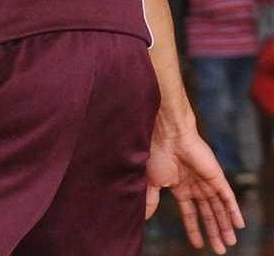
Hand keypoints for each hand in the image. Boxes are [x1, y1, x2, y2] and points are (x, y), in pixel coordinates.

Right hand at [146, 127, 243, 254]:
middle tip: (220, 249)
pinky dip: (234, 211)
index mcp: (180, 187)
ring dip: (225, 226)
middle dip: (214, 231)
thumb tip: (143, 218)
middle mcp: (196, 186)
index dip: (194, 228)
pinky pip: (228, 197)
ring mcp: (207, 182)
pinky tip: (238, 224)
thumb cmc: (157, 155)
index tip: (198, 245)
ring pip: (219, 208)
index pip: (190, 213)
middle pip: (208, 213)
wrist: (168, 136)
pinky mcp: (216, 177)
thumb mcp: (152, 182)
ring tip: (230, 242)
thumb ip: (150, 200)